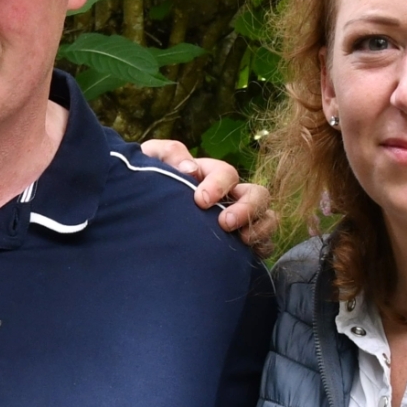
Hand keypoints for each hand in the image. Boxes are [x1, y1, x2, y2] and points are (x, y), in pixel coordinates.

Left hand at [140, 139, 278, 254]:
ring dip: (260, 227)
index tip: (200, 200)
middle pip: (257, 194)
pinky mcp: (242, 243)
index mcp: (211, 175)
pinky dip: (262, 247)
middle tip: (225, 223)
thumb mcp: (151, 160)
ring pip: (267, 217)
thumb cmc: (149, 184)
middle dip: (246, 208)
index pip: (227, 173)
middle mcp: (231, 196)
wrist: (139, 217)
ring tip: (241, 239)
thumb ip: (168, 153)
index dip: (219, 185)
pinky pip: (265, 244)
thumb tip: (190, 169)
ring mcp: (240, 219)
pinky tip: (245, 253)